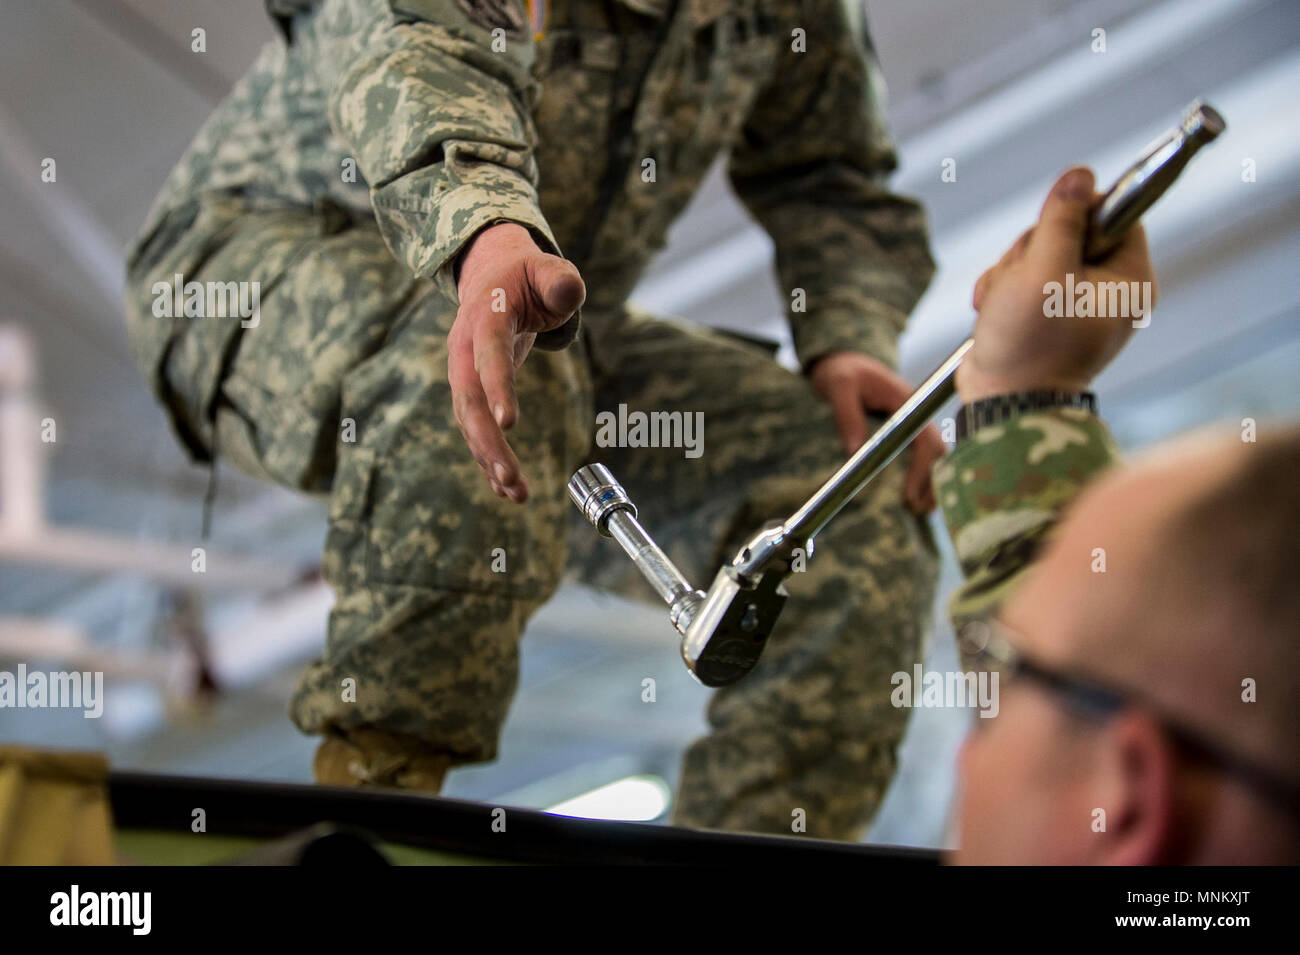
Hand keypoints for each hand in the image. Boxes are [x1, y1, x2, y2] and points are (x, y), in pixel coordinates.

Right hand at [449, 222, 584, 502]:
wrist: (493, 279)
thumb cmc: (529, 279)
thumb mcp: (549, 271)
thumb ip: (560, 281)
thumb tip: (569, 292)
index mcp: (485, 317)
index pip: (489, 354)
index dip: (497, 387)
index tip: (510, 423)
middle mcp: (465, 350)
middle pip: (470, 401)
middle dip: (488, 442)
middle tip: (511, 478)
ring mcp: (463, 374)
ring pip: (470, 424)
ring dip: (490, 461)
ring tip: (517, 495)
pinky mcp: (471, 394)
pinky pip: (476, 431)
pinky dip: (489, 461)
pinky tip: (507, 490)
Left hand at [808, 351, 945, 513]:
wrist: (843, 361)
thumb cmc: (842, 371)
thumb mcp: (839, 385)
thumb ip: (846, 414)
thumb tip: (854, 450)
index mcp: (907, 402)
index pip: (926, 439)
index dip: (923, 469)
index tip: (910, 495)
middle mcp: (916, 414)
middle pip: (938, 452)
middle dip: (932, 483)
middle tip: (916, 509)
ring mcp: (914, 422)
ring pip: (935, 457)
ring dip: (932, 483)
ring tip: (918, 510)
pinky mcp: (907, 431)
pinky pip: (924, 456)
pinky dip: (925, 477)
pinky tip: (915, 497)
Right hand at [958, 167, 1157, 402]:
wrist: (1003, 403)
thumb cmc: (1029, 344)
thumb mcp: (1044, 271)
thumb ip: (1061, 221)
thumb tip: (1080, 175)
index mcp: (1129, 280)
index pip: (1116, 214)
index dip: (1077, 211)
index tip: (1049, 229)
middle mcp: (1109, 291)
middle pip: (1070, 230)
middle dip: (1031, 249)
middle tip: (1021, 278)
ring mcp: (1076, 304)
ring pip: (1039, 254)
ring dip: (1010, 271)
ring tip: (1002, 302)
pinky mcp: (1047, 314)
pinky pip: (1023, 279)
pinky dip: (1002, 290)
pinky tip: (993, 310)